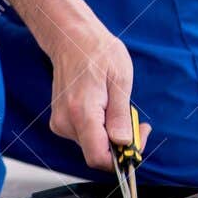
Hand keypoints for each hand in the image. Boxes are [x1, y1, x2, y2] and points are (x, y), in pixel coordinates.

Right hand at [36, 10, 133, 170]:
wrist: (71, 39)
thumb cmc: (97, 52)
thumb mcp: (120, 78)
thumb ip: (120, 114)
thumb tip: (124, 143)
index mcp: (81, 112)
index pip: (98, 157)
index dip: (121, 159)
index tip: (137, 142)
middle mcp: (66, 122)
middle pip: (96, 153)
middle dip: (120, 143)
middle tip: (136, 121)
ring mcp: (60, 123)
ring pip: (92, 145)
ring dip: (110, 134)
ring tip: (119, 106)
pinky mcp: (61, 121)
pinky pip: (85, 136)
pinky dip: (99, 129)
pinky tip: (106, 108)